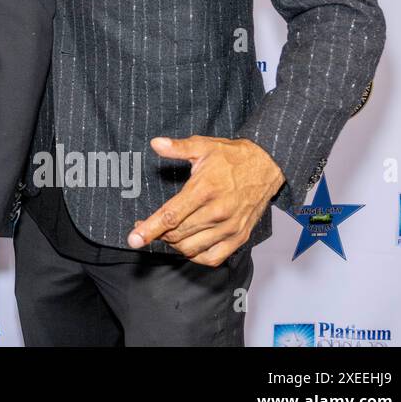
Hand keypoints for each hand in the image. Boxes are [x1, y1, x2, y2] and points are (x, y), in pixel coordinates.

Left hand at [127, 135, 284, 266]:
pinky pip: (212, 258)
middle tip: (145, 227)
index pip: (170, 215)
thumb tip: (156, 143)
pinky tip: (187, 245)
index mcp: (204, 190)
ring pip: (192, 248)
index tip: (133, 239)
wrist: (267, 165)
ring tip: (165, 233)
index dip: (149, 229)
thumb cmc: (233, 156)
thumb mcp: (204, 146)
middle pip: (177, 234)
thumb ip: (178, 147)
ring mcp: (229, 227)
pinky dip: (195, 256)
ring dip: (173, 245)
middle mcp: (217, 212)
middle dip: (157, 235)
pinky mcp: (239, 237)